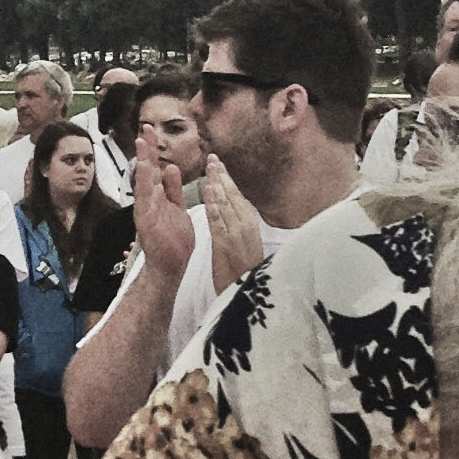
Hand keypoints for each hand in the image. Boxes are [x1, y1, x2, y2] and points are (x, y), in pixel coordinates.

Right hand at [132, 133, 194, 283]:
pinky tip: (144, 167)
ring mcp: (147, 209)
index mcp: (159, 197)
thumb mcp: (178, 208)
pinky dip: (144, 181)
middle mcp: (150, 201)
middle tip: (146, 128)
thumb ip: (173, 189)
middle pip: (148, 170)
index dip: (154, 150)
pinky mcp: (146, 219)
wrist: (171, 266)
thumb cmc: (175, 241)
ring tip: (143, 142)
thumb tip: (170, 167)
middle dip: (147, 149)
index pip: (156, 169)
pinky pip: (145, 197)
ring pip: (144, 181)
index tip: (152, 132)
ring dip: (143, 161)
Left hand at [201, 155, 266, 295]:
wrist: (247, 299)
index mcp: (250, 227)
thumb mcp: (244, 249)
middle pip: (233, 197)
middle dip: (223, 177)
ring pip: (227, 205)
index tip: (219, 167)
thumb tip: (232, 217)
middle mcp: (246, 228)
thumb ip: (237, 231)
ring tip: (210, 168)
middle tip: (213, 159)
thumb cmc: (244, 277)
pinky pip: (219, 222)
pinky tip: (208, 193)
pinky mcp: (227, 247)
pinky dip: (214, 206)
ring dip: (218, 185)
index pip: (238, 198)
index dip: (228, 182)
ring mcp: (237, 237)